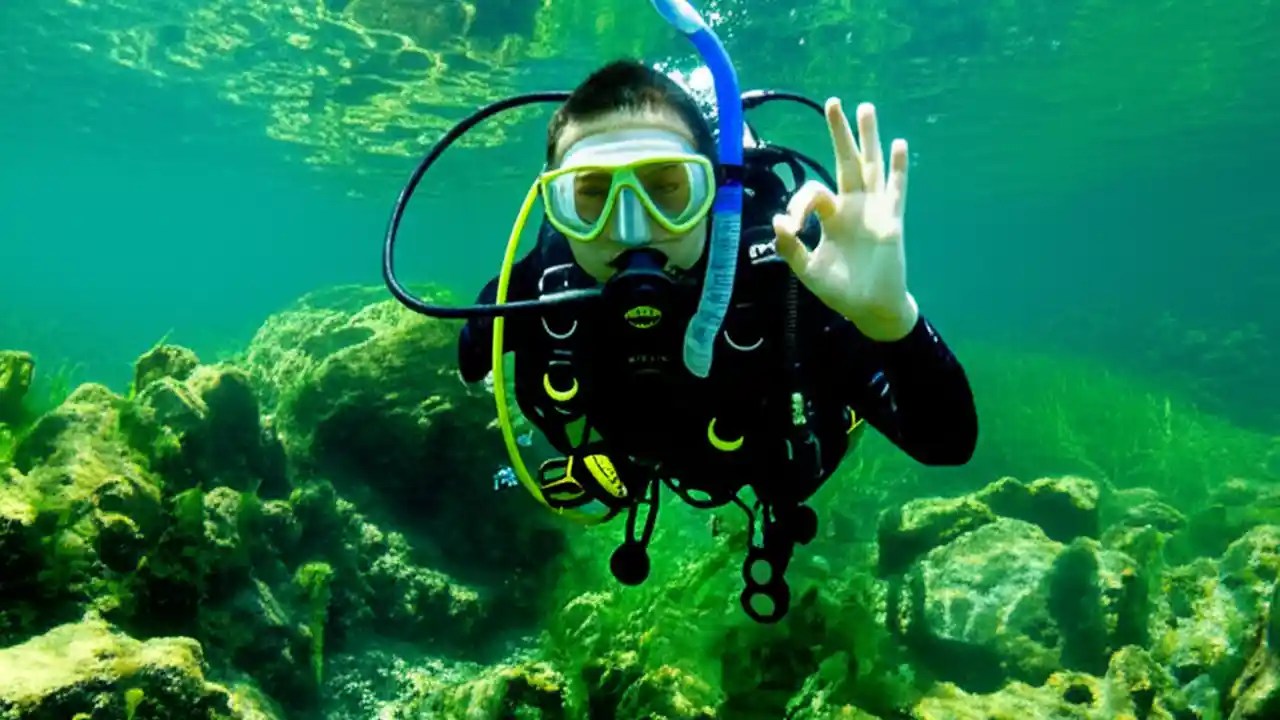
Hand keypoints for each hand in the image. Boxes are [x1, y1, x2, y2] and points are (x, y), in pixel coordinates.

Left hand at [772, 98, 918, 341]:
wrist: (870, 307)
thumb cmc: (840, 290)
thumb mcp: (807, 271)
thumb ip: (791, 248)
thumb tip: (777, 220)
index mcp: (831, 215)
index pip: (814, 192)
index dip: (798, 204)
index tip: (790, 225)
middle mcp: (853, 205)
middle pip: (846, 161)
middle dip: (839, 133)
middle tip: (833, 102)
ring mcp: (874, 209)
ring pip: (871, 166)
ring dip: (868, 137)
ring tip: (865, 108)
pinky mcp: (892, 219)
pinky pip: (895, 189)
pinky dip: (898, 167)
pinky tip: (898, 144)